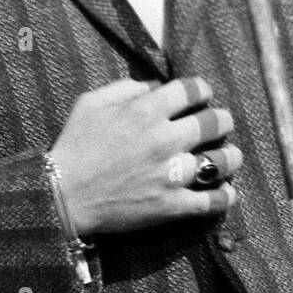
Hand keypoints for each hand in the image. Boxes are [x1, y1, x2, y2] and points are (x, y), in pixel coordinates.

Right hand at [49, 76, 241, 235]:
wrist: (62, 195)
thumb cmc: (74, 145)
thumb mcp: (91, 102)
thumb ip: (126, 87)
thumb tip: (154, 86)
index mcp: (146, 111)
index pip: (193, 89)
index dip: (202, 90)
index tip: (201, 96)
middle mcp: (164, 139)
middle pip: (216, 122)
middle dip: (222, 120)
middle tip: (219, 124)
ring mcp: (171, 174)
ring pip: (222, 161)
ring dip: (231, 157)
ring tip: (230, 157)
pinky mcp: (172, 205)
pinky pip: (213, 201)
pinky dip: (224, 197)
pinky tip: (225, 192)